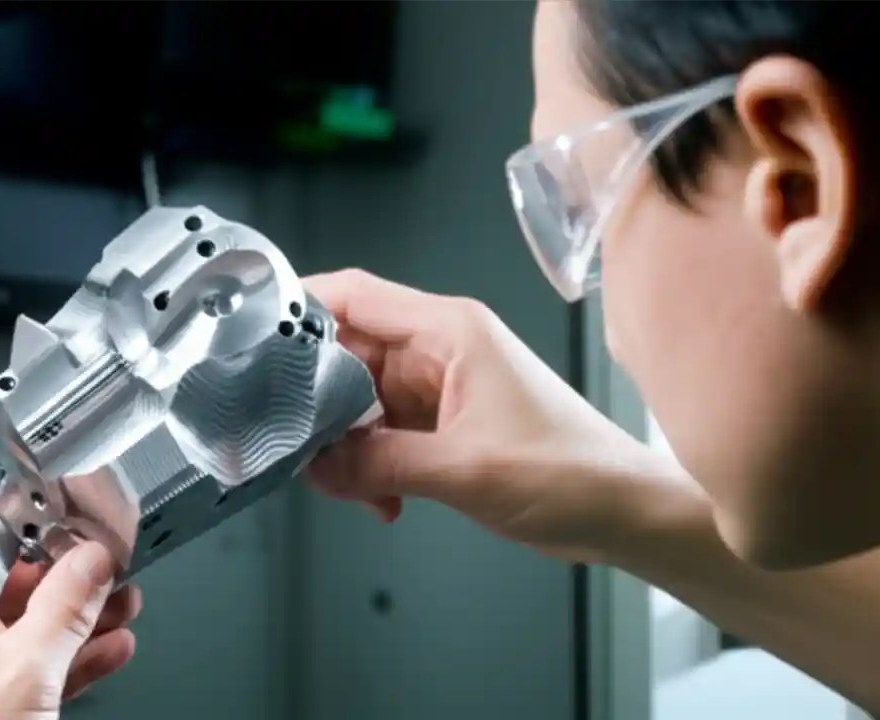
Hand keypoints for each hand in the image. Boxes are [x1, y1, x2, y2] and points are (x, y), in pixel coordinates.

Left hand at [0, 500, 140, 718]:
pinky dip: (53, 659)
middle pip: (2, 577)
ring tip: (120, 617)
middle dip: (64, 579)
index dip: (25, 519)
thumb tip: (92, 562)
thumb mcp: (29, 664)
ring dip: (69, 621)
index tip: (71, 529)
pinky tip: (101, 658)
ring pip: (12, 626)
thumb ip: (69, 604)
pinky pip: (9, 667)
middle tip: (110, 578)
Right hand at [306, 269, 686, 562]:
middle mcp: (440, 349)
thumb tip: (316, 466)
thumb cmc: (572, 471)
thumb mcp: (463, 469)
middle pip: (347, 352)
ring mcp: (441, 386)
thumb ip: (378, 464)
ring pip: (359, 400)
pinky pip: (382, 433)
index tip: (255, 337)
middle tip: (297, 440)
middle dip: (318, 400)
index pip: (354, 295)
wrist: (624, 513)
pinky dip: (371, 465)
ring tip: (352, 484)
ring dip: (347, 444)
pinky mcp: (444, 422)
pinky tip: (381, 498)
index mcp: (449, 330)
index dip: (300, 308)